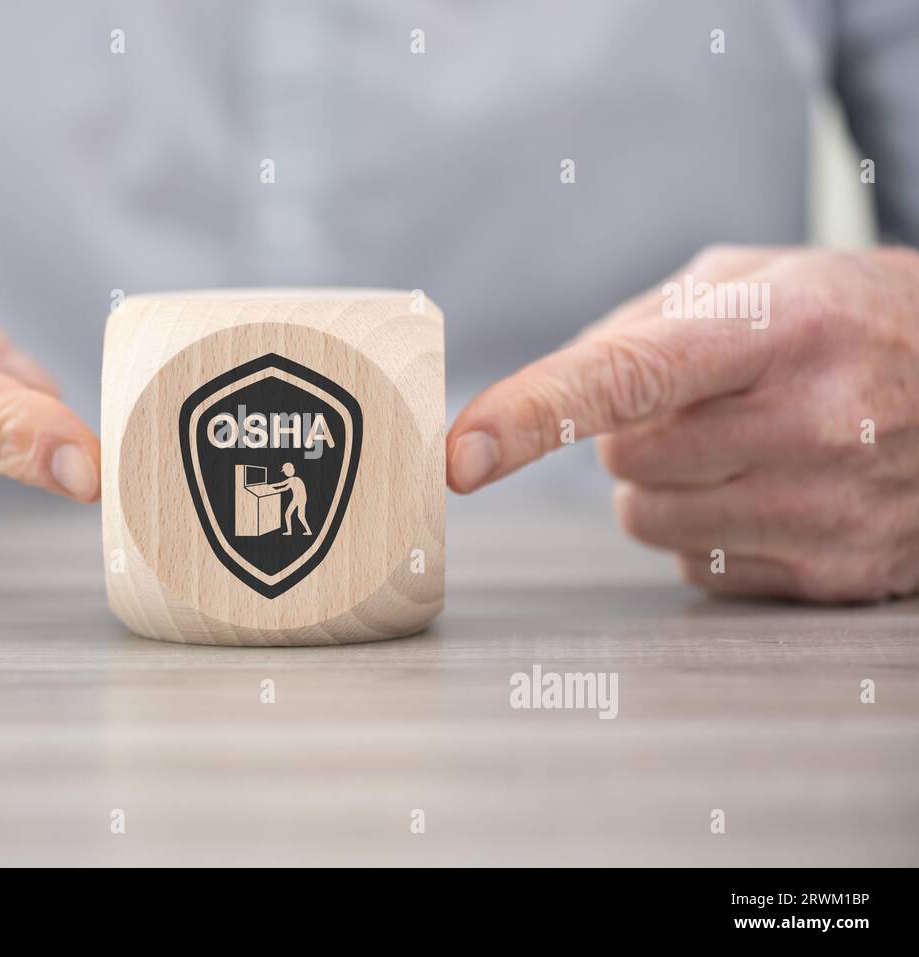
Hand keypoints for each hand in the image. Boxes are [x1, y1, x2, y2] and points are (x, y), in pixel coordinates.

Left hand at [447, 245, 918, 602]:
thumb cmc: (847, 319)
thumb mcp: (752, 278)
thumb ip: (636, 327)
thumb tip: (541, 396)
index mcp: (782, 328)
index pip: (629, 377)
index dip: (535, 413)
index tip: (463, 451)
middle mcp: (814, 423)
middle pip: (624, 461)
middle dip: (635, 433)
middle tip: (706, 403)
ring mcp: (831, 509)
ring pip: (647, 521)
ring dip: (664, 487)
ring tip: (741, 445)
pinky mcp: (838, 574)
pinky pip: (695, 567)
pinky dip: (707, 533)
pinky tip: (771, 491)